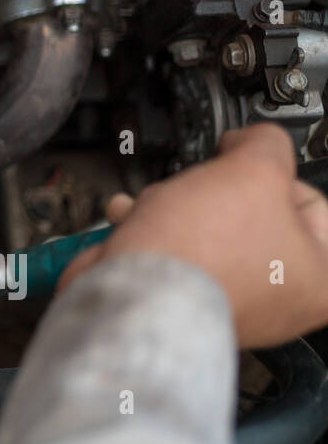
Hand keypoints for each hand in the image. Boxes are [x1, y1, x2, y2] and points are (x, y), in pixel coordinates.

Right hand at [59, 123, 327, 347]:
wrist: (133, 293)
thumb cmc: (202, 252)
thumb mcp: (255, 168)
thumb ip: (266, 143)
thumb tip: (253, 139)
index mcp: (320, 279)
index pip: (310, 201)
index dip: (272, 171)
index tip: (245, 161)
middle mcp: (280, 301)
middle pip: (251, 214)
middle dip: (211, 190)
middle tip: (202, 185)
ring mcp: (231, 304)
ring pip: (208, 231)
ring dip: (174, 206)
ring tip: (158, 201)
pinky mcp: (186, 302)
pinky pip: (177, 254)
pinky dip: (153, 231)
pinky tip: (135, 218)